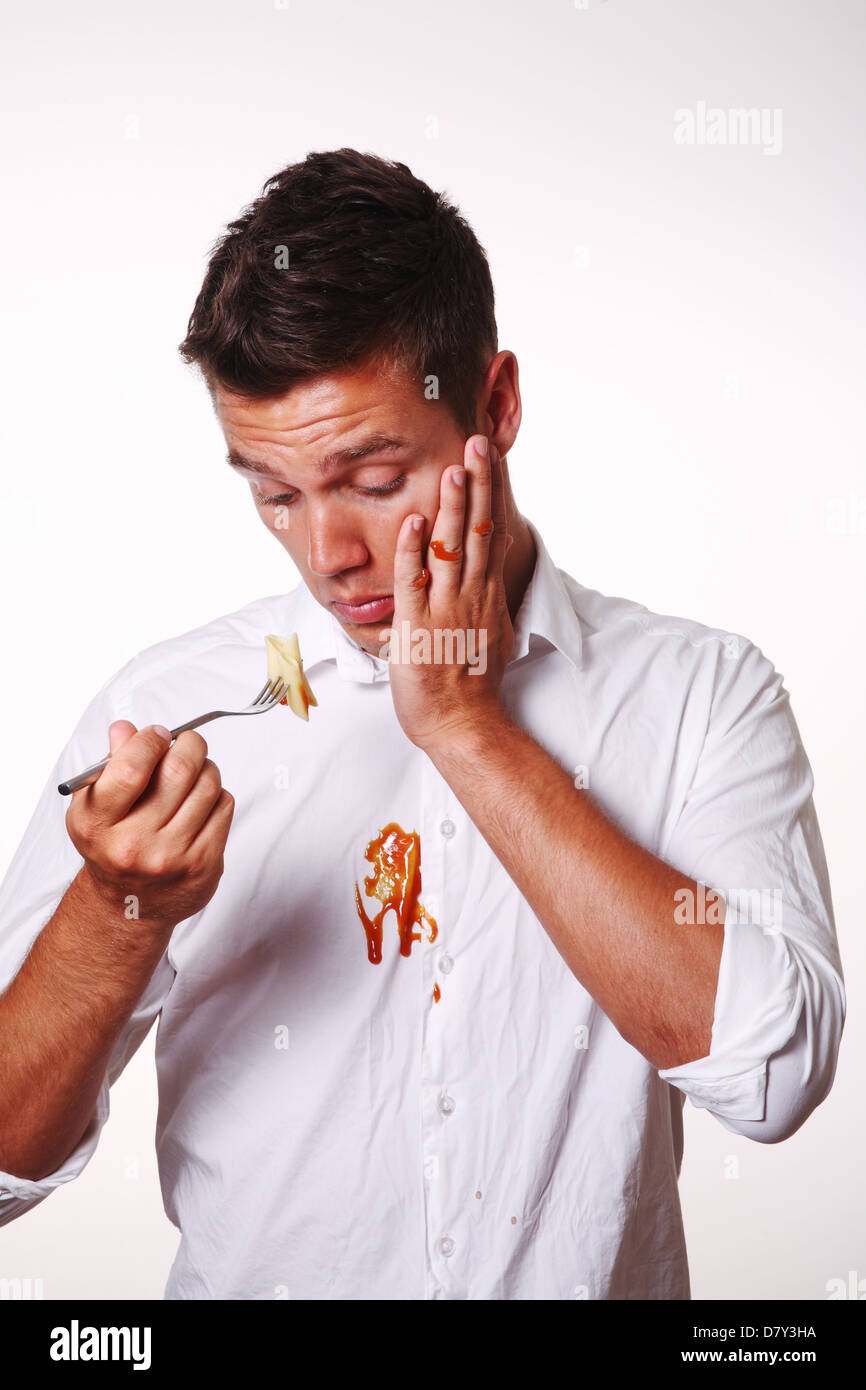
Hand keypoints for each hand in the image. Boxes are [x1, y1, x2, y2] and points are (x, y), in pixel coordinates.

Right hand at [65, 721, 234, 927]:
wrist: (128, 906)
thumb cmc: (111, 845)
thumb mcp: (94, 807)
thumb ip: (109, 765)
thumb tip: (126, 728)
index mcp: (97, 825)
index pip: (131, 767)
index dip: (150, 740)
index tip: (158, 734)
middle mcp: (132, 845)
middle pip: (179, 770)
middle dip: (189, 744)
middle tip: (188, 742)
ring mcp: (171, 857)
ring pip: (208, 785)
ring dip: (206, 768)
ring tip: (194, 772)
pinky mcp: (203, 865)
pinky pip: (224, 806)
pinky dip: (217, 794)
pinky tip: (201, 802)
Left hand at [384, 434, 513, 752]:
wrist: (463, 723)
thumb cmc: (472, 683)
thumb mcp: (493, 631)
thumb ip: (491, 593)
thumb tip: (499, 560)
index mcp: (487, 593)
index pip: (492, 530)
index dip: (491, 491)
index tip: (490, 455)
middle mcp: (472, 595)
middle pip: (478, 530)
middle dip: (478, 485)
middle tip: (477, 443)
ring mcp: (447, 609)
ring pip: (451, 549)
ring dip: (451, 509)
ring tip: (453, 469)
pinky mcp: (419, 627)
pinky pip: (415, 582)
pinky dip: (413, 551)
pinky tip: (413, 521)